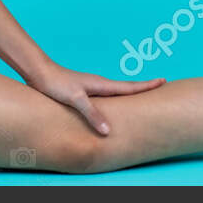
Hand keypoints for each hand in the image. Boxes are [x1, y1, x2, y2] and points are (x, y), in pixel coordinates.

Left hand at [25, 62, 164, 135]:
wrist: (38, 72)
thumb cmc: (56, 83)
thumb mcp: (75, 99)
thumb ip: (92, 114)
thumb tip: (108, 131)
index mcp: (102, 84)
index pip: (130, 86)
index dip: (147, 85)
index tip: (164, 80)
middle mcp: (99, 84)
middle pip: (126, 88)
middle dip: (143, 89)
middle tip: (160, 88)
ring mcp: (90, 87)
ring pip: (115, 92)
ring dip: (129, 94)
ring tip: (140, 98)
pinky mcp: (81, 91)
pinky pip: (104, 97)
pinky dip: (114, 99)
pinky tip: (109, 106)